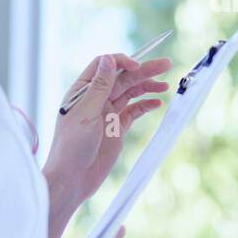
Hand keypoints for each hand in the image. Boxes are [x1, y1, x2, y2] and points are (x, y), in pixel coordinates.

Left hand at [43, 52, 171, 211]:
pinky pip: (134, 111)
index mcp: (83, 90)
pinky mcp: (117, 127)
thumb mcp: (87, 113)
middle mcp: (96, 98)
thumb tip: (108, 58)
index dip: (122, 61)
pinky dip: (146, 105)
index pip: (104, 65)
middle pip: (122, 77)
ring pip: (131, 92)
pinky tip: (157, 103)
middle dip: (144, 71)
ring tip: (165, 85)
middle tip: (166, 64)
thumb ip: (100, 86)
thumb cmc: (71, 146)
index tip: (137, 66)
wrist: (72, 179)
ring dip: (147, 86)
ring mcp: (107, 112)